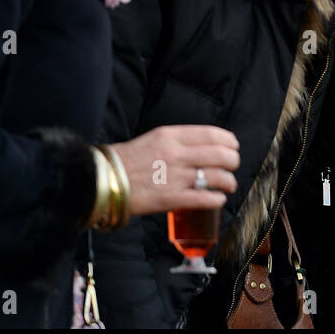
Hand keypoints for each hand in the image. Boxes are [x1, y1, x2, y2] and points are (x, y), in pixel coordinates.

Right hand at [108, 125, 239, 215]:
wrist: (101, 180)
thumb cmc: (126, 160)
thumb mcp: (153, 139)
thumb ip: (177, 142)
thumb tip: (202, 147)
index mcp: (170, 136)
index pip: (211, 134)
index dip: (228, 141)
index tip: (233, 145)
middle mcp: (176, 154)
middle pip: (220, 154)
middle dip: (232, 161)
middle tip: (232, 165)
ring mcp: (174, 177)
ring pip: (217, 177)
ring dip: (228, 182)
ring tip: (228, 184)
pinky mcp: (170, 199)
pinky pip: (204, 198)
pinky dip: (216, 199)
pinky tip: (218, 199)